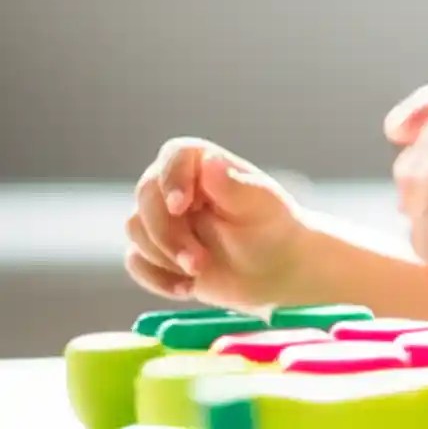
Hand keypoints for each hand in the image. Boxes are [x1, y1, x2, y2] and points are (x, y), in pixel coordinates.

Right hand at [124, 138, 308, 313]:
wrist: (274, 272)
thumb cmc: (273, 229)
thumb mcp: (262, 207)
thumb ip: (235, 185)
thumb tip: (209, 161)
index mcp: (205, 164)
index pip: (175, 155)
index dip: (171, 178)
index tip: (180, 206)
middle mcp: (178, 186)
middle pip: (147, 195)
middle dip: (168, 233)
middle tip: (199, 262)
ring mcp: (163, 218)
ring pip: (136, 228)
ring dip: (164, 255)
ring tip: (200, 271)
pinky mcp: (155, 250)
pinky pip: (136, 261)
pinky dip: (158, 278)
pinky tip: (187, 288)